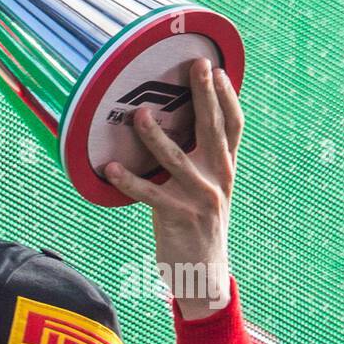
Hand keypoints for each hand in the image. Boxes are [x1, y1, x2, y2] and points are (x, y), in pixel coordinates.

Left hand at [102, 58, 244, 316]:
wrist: (205, 277)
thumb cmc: (198, 227)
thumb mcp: (209, 191)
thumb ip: (201, 162)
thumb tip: (176, 124)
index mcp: (225, 171)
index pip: (233, 127)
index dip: (227, 97)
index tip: (217, 69)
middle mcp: (218, 180)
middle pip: (212, 130)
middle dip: (204, 96)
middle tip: (196, 66)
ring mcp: (199, 198)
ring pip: (175, 159)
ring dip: (155, 136)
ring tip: (138, 115)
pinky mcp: (177, 216)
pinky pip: (148, 193)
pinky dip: (128, 180)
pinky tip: (110, 167)